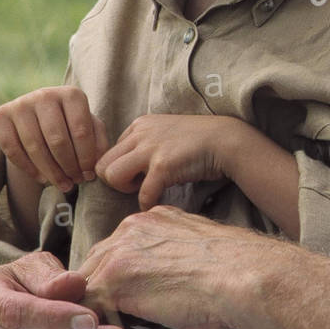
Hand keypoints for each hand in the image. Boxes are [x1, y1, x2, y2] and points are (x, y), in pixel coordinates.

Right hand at [0, 86, 108, 192]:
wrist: (39, 115)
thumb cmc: (71, 124)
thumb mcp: (91, 129)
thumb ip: (98, 144)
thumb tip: (95, 167)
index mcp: (71, 94)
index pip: (81, 131)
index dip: (86, 158)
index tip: (89, 175)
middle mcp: (45, 95)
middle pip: (57, 141)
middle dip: (68, 167)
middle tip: (75, 182)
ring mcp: (20, 104)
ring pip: (35, 147)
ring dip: (51, 172)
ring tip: (62, 185)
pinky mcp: (0, 115)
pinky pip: (12, 149)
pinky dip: (28, 168)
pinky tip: (42, 178)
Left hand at [78, 206, 265, 328]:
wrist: (244, 277)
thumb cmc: (236, 271)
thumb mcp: (200, 249)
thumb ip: (176, 255)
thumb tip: (174, 280)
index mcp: (154, 219)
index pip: (119, 247)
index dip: (120, 274)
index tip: (129, 296)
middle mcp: (133, 227)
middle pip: (96, 262)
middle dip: (99, 289)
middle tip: (107, 318)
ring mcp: (120, 252)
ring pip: (85, 284)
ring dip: (93, 309)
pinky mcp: (114, 281)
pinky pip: (86, 307)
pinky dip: (93, 327)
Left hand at [94, 113, 264, 209]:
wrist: (227, 140)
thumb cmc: (199, 141)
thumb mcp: (166, 133)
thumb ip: (146, 144)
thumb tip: (129, 166)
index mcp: (139, 125)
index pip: (109, 151)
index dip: (121, 167)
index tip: (138, 175)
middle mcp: (141, 133)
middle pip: (102, 164)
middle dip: (115, 180)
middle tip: (135, 186)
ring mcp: (151, 148)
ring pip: (111, 175)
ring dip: (125, 189)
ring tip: (143, 190)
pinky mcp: (163, 165)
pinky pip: (142, 193)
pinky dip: (148, 203)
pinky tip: (157, 203)